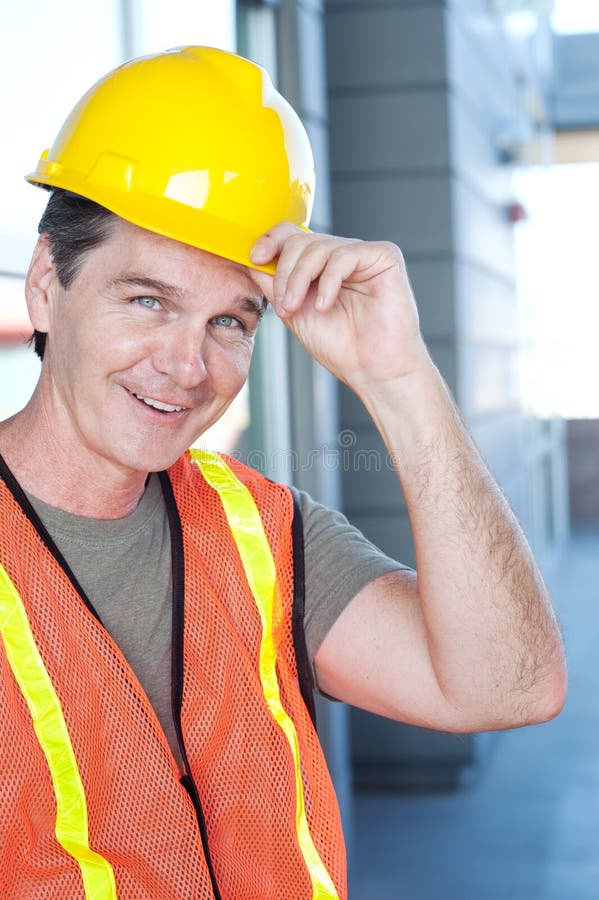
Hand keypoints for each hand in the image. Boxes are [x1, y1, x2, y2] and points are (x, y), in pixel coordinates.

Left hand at [249, 222, 428, 391]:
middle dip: (284, 273)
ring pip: (318, 247)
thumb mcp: (294, 312)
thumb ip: (273, 285)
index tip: (255, 258)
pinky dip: (328, 282)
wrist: (373, 370)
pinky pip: (344, 256)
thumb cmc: (341, 347)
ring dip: (299, 280)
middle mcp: (342, 255)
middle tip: (284, 305)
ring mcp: (363, 255)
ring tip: (298, 308)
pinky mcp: (384, 257)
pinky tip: (325, 305)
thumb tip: (249, 258)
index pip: (292, 236)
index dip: (270, 241)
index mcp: (321, 266)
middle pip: (300, 240)